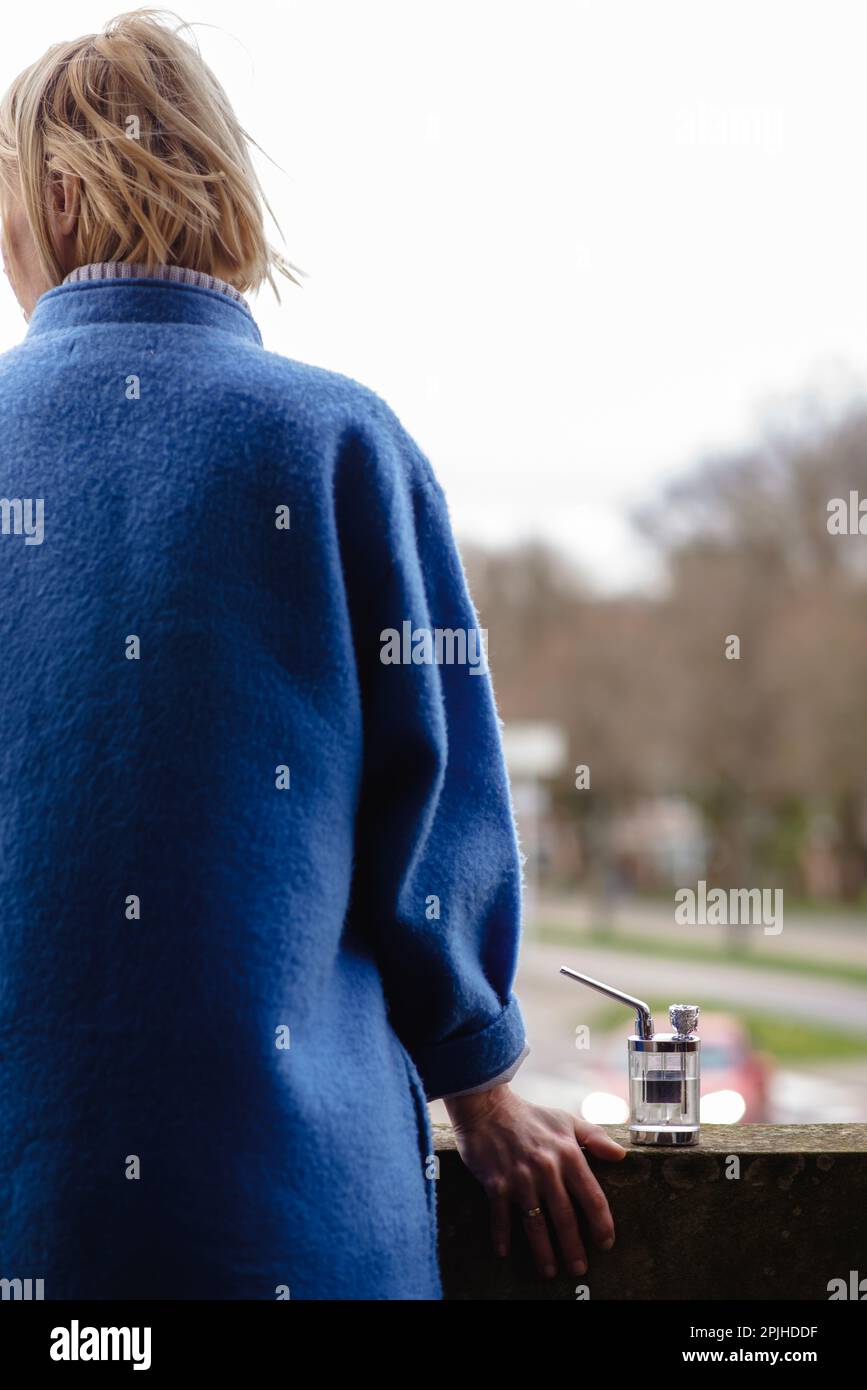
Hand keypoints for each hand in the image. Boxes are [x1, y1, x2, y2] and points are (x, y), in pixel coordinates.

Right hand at [443, 1083, 625, 1278]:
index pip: (591, 1197)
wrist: (487, 1106)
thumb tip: (622, 1155)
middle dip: (574, 1247)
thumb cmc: (530, 1115)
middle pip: (565, 1218)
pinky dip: (501, 1235)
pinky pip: (501, 1216)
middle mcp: (547, 1169)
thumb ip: (595, 1138)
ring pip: (536, 1223)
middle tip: (579, 1269)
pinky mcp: (495, 1183)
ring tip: (549, 1271)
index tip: (606, 1243)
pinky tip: (503, 1252)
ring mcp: (520, 1178)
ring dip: (543, 1251)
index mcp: (568, 1154)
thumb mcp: (566, 1120)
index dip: (601, 1223)